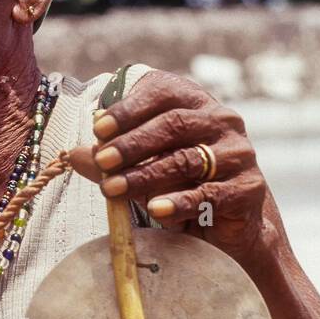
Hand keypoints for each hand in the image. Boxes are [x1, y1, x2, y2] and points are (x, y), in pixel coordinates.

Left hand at [68, 69, 273, 268]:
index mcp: (195, 104)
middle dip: (132, 144)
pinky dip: (178, 201)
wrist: (228, 224)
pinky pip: (208, 193)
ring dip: (145, 175)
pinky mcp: (247, 188)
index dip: (128, 110)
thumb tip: (71, 154)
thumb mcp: (139, 168)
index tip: (97, 128)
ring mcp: (238, 153)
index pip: (163, 94)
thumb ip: (109, 160)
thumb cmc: (178, 184)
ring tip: (113, 189)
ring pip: (186, 159)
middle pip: (173, 124)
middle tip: (102, 161)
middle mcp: (221, 121)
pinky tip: (155, 209)